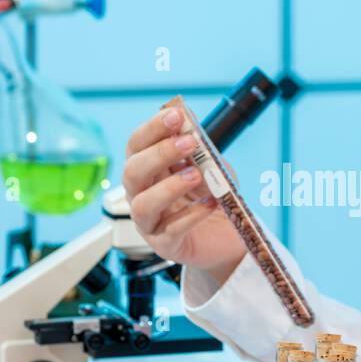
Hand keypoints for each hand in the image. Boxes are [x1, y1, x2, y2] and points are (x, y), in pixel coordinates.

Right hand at [122, 106, 245, 283]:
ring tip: (196, 176)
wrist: (228, 236)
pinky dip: (191, 215)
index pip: (137, 145)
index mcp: (148, 170)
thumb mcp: (211, 167)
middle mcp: (141, 195)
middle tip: (188, 143)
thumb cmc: (212, 197)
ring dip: (169, 187)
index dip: (153, 129)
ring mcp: (150, 222)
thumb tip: (190, 126)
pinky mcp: (166, 245)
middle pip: (132, 172)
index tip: (176, 116)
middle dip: (159, 154)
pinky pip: (170, 230)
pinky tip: (210, 203)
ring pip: (143, 205)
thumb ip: (201, 151)